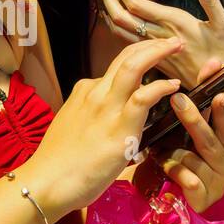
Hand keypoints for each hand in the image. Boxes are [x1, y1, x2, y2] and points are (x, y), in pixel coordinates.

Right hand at [24, 37, 184, 215]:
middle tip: (171, 41)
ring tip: (177, 46)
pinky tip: (174, 85)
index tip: (153, 57)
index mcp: (84, 92)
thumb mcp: (72, 128)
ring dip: (158, 52)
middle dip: (152, 44)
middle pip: (126, 56)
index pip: (114, 68)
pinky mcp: (119, 127)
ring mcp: (107, 107)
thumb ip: (91, 117)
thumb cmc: (58, 163)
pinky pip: (144, 97)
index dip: (137, 58)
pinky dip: (161, 86)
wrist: (46, 181)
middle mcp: (95, 92)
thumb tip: (107, 123)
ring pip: (134, 66)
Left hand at [98, 0, 223, 85]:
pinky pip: (127, 40)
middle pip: (121, 17)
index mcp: (172, 23)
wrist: (220, 87)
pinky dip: (117, 25)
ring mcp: (153, 48)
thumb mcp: (223, 23)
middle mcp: (158, 36)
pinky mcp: (153, 57)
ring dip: (109, 9)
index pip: (136, 5)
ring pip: (120, 31)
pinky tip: (116, 16)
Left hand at [154, 88, 223, 213]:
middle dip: (193, 118)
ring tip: (162, 150)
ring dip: (173, 152)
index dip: (222, 110)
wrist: (194, 200)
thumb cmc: (195, 161)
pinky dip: (172, 170)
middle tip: (177, 99)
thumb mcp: (199, 134)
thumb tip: (212, 63)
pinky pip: (184, 178)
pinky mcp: (205, 198)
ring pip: (191, 158)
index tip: (219, 94)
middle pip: (208, 139)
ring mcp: (218, 182)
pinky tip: (164, 166)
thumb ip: (204, 104)